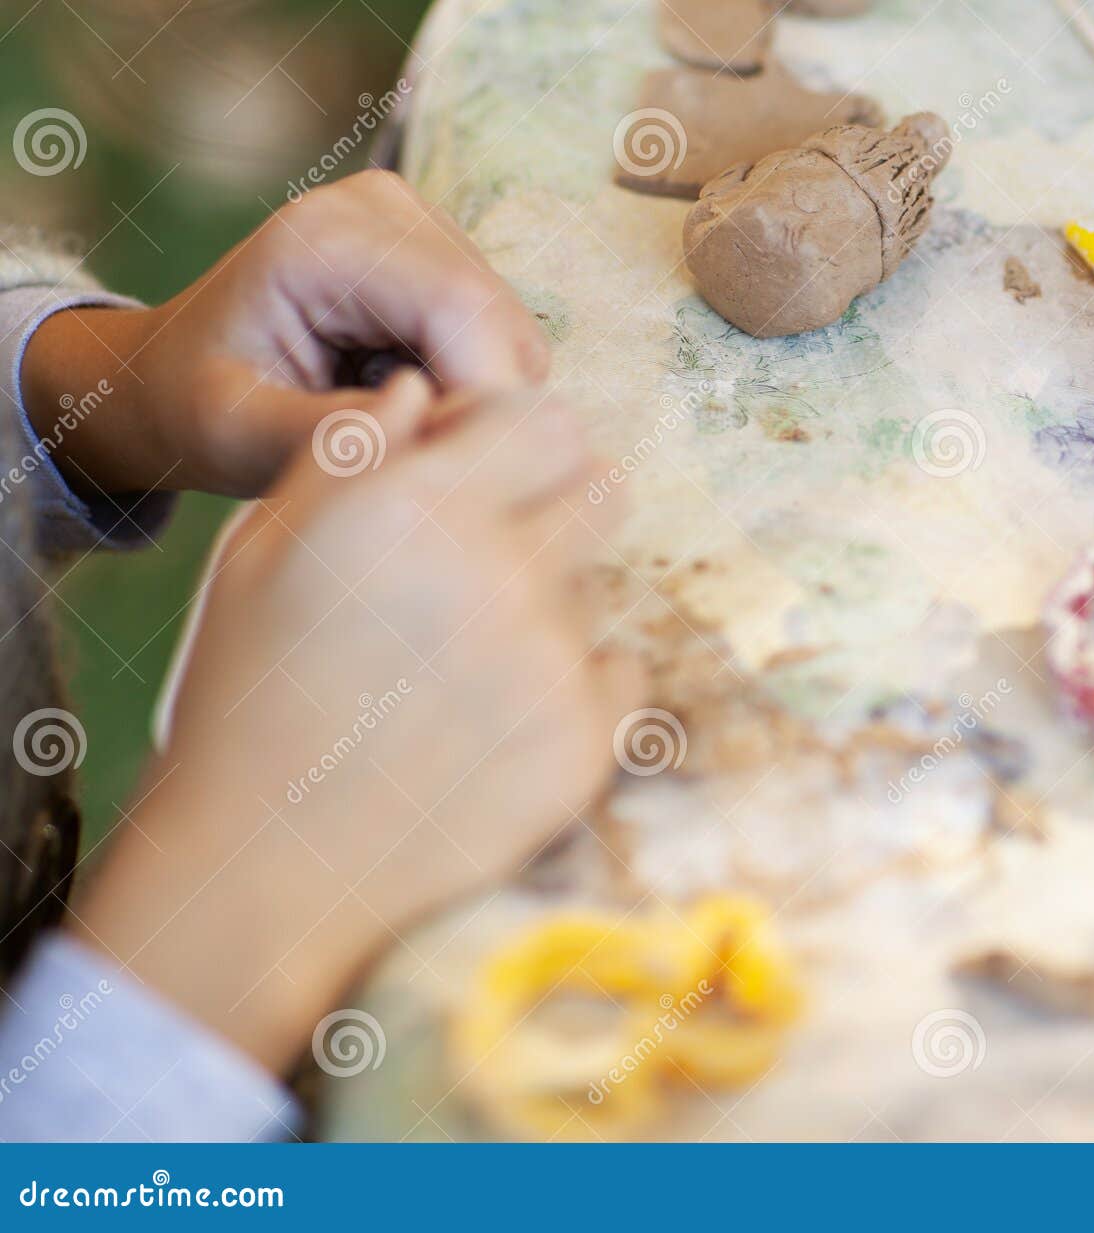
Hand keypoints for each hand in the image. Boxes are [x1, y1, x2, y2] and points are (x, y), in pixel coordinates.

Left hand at [21, 170, 548, 497]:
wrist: (169, 374)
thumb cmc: (195, 407)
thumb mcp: (239, 437)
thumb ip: (332, 437)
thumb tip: (429, 423)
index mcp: (326, 240)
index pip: (464, 311)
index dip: (482, 400)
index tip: (447, 473)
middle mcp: (384, 208)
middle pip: (501, 324)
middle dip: (475, 408)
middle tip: (403, 453)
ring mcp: (418, 223)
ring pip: (513, 337)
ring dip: (471, 399)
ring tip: (388, 418)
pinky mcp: (440, 251)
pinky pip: (502, 340)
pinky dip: (469, 386)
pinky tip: (402, 397)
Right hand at [71, 375, 642, 1073]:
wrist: (272, 864)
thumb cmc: (252, 696)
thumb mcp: (264, 551)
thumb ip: (350, 453)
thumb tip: (421, 388)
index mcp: (419, 508)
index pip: (549, 418)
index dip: (516, 439)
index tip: (481, 474)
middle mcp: (505, 573)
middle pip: (601, 489)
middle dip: (555, 506)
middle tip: (490, 557)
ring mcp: (557, 662)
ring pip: (602, 587)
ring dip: (555, 603)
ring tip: (466, 661)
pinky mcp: (590, 741)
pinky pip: (619, 670)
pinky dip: (576, 683)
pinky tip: (498, 716)